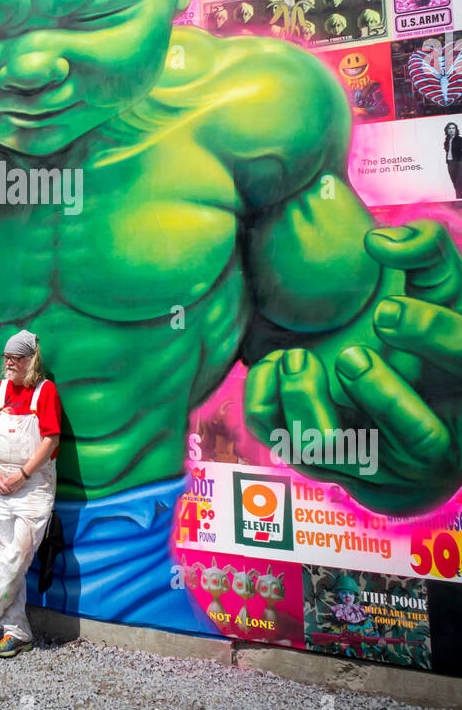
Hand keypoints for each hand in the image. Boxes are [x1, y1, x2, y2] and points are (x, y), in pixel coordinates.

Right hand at [0, 468, 21, 495]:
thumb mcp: (3, 477)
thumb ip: (6, 481)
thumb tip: (10, 484)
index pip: (4, 488)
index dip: (8, 490)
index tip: (12, 489)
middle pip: (3, 492)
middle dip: (7, 492)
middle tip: (11, 491)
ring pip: (1, 493)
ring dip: (5, 493)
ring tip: (9, 491)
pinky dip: (2, 493)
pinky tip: (5, 491)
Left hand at [244, 221, 461, 513]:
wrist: (388, 382)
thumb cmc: (422, 326)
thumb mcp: (438, 287)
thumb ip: (425, 250)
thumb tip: (379, 242)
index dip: (433, 337)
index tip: (387, 311)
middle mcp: (437, 441)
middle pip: (422, 439)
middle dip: (384, 397)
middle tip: (351, 355)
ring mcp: (380, 464)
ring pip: (350, 458)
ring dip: (316, 407)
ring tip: (298, 359)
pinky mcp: (329, 467)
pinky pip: (292, 448)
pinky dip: (271, 407)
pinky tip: (274, 366)